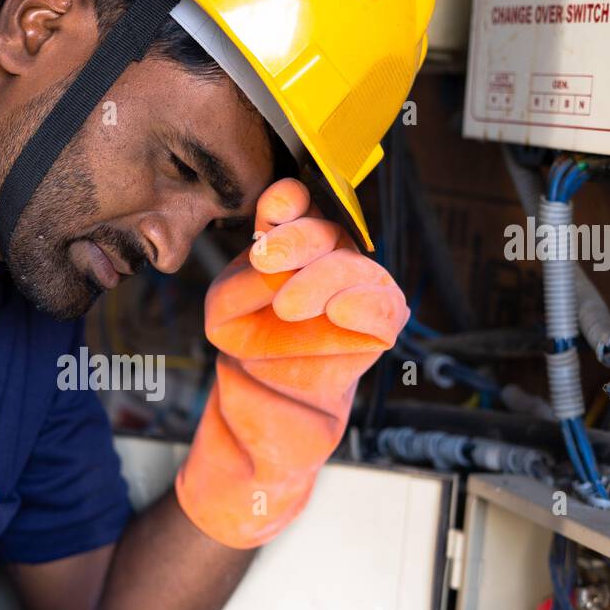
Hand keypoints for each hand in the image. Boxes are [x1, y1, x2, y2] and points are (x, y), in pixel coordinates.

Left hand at [175, 179, 407, 547]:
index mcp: (290, 245)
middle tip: (266, 259)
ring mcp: (358, 290)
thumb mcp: (225, 313)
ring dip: (322, 278)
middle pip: (326, 230)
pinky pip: (385, 307)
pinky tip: (341, 308)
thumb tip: (274, 268)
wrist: (268, 408)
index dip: (288, 201)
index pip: (295, 207)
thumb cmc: (250, 351)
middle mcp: (328, 259)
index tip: (275, 208)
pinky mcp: (380, 327)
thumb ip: (242, 283)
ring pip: (354, 266)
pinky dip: (365, 303)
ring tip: (288, 306)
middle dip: (297, 240)